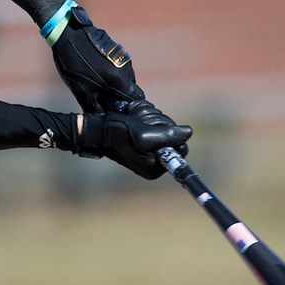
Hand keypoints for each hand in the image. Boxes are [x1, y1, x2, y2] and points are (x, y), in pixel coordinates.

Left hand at [50, 5, 144, 110]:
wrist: (68, 32)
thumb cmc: (74, 63)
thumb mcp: (81, 89)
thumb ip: (93, 106)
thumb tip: (99, 118)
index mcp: (120, 80)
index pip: (135, 100)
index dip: (126, 108)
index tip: (114, 109)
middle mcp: (127, 68)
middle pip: (131, 89)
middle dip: (120, 96)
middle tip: (103, 98)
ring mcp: (123, 56)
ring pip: (125, 77)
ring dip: (115, 84)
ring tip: (97, 84)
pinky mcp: (117, 48)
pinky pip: (119, 66)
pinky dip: (112, 73)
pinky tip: (96, 71)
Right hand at [73, 102, 191, 179]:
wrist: (96, 129)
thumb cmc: (117, 133)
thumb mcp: (144, 135)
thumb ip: (169, 135)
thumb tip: (189, 132)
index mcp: (157, 168)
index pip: (181, 148)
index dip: (171, 134)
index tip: (152, 130)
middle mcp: (155, 162)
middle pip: (174, 136)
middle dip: (158, 124)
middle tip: (140, 123)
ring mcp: (150, 149)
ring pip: (165, 126)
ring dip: (151, 117)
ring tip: (133, 119)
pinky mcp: (144, 138)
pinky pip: (155, 122)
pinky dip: (147, 116)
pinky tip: (133, 117)